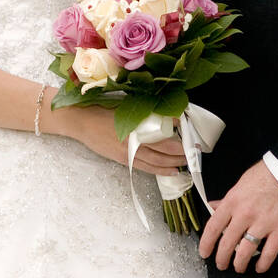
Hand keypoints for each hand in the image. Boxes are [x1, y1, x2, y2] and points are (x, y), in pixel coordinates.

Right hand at [64, 105, 187, 176]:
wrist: (81, 122)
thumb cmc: (102, 109)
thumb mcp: (127, 106)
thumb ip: (146, 112)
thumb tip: (168, 116)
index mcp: (135, 125)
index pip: (164, 133)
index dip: (180, 135)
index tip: (191, 133)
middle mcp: (134, 141)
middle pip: (164, 150)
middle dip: (182, 151)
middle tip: (196, 150)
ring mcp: (128, 153)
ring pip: (157, 162)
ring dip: (174, 163)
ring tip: (188, 162)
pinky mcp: (123, 160)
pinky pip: (146, 167)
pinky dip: (160, 170)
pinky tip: (171, 171)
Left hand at [199, 160, 277, 273]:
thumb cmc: (267, 174)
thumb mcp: (241, 183)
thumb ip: (227, 199)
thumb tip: (214, 206)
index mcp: (233, 201)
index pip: (213, 227)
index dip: (206, 244)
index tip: (204, 252)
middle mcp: (245, 214)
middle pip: (227, 244)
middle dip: (221, 258)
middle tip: (221, 264)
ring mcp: (263, 223)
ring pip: (245, 252)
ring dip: (239, 264)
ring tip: (238, 267)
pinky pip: (269, 253)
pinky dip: (263, 264)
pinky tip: (259, 268)